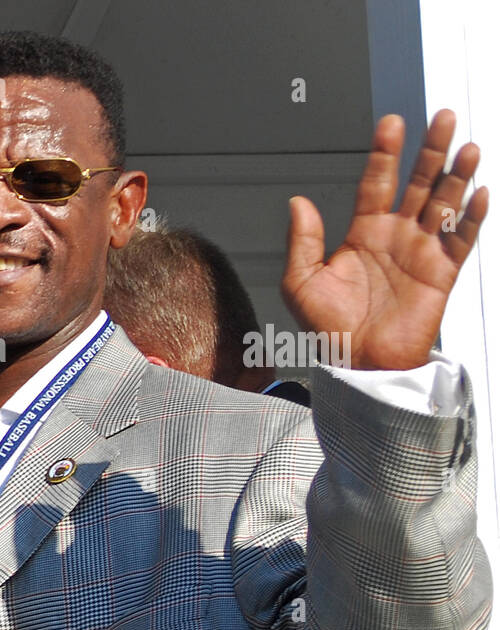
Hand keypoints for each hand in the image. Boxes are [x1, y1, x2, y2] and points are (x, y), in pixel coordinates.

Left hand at [281, 110, 486, 369]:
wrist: (359, 363)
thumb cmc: (329, 329)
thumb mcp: (301, 283)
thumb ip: (301, 242)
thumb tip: (297, 203)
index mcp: (362, 233)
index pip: (376, 183)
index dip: (384, 154)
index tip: (391, 124)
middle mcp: (395, 236)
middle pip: (419, 182)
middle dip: (431, 150)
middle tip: (442, 118)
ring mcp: (421, 251)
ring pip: (445, 203)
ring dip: (457, 175)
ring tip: (465, 147)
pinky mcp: (442, 272)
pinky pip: (462, 239)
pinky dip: (472, 217)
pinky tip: (479, 193)